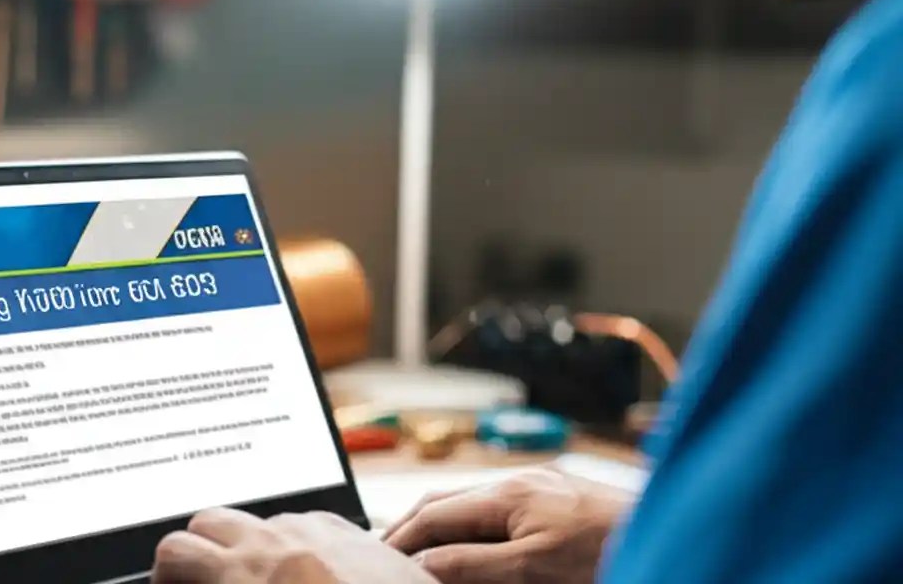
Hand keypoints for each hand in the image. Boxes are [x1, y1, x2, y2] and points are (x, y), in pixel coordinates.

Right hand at [153, 508, 437, 583]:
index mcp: (250, 576)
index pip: (176, 549)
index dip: (166, 573)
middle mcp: (281, 544)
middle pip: (211, 520)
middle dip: (202, 550)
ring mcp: (322, 534)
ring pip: (262, 520)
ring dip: (250, 545)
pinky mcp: (359, 536)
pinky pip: (310, 523)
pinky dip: (298, 543)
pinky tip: (312, 578)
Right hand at [384, 469, 633, 583]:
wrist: (671, 535)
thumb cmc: (610, 551)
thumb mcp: (533, 567)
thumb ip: (472, 564)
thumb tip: (421, 563)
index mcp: (506, 493)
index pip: (433, 514)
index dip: (400, 539)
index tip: (378, 562)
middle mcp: (518, 481)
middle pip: (445, 502)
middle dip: (412, 527)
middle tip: (388, 556)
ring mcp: (539, 488)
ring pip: (471, 504)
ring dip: (441, 527)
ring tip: (421, 554)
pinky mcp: (557, 500)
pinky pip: (499, 510)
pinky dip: (472, 529)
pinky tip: (472, 546)